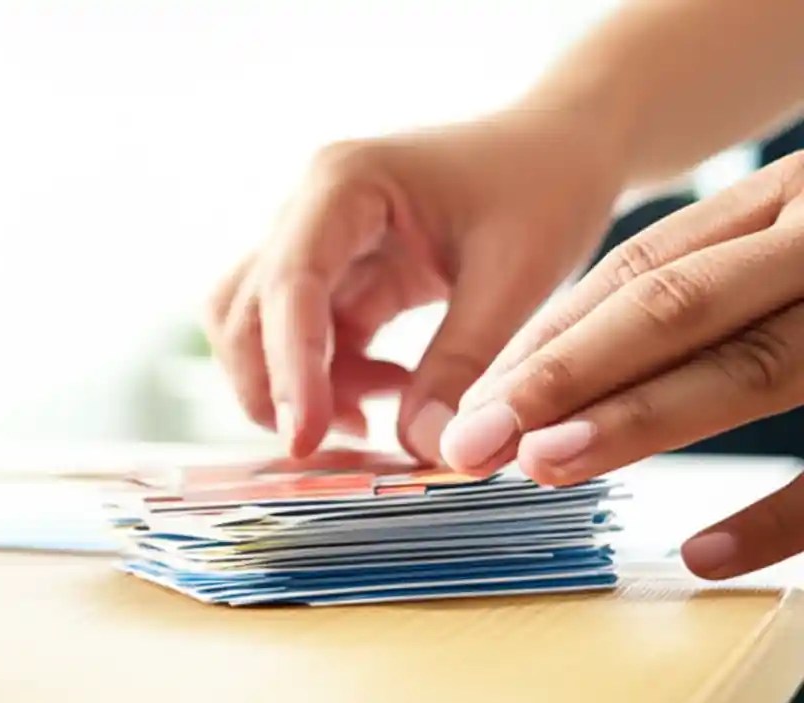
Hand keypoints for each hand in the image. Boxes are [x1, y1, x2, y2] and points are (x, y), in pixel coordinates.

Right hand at [204, 111, 622, 458]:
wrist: (562, 149)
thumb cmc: (545, 186)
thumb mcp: (516, 278)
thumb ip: (464, 364)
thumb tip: (426, 449)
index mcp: (345, 184)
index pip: (290, 284)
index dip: (289, 366)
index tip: (304, 438)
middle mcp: (311, 208)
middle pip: (245, 311)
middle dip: (274, 386)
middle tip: (329, 446)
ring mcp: (315, 241)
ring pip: (259, 329)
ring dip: (295, 385)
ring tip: (370, 415)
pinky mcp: (335, 274)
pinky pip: (304, 340)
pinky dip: (330, 380)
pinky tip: (393, 390)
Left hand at [442, 151, 803, 579]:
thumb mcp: (782, 235)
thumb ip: (696, 285)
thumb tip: (551, 367)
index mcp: (781, 205)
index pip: (642, 272)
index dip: (552, 338)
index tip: (475, 401)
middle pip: (677, 309)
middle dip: (567, 375)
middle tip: (481, 436)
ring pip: (752, 367)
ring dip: (641, 422)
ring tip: (549, 465)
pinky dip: (781, 513)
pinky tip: (702, 553)